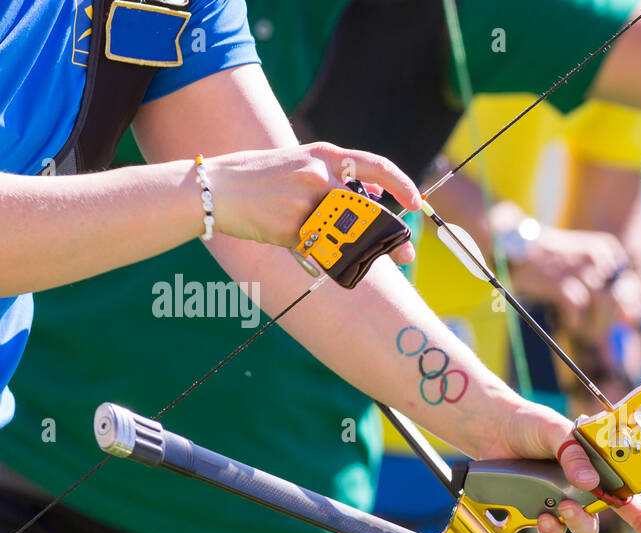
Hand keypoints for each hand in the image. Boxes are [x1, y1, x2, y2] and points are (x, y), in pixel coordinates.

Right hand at [203, 141, 421, 263]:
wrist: (214, 188)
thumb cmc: (260, 177)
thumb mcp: (301, 162)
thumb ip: (337, 175)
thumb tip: (371, 189)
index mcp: (324, 156)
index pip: (376, 166)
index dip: (402, 185)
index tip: (416, 203)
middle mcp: (319, 176)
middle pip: (370, 212)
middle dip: (391, 237)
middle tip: (404, 253)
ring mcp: (306, 203)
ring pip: (349, 236)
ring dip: (359, 252)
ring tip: (362, 258)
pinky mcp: (292, 229)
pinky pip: (321, 252)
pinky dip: (325, 258)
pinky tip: (317, 256)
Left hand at [484, 401, 640, 532]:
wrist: (490, 433)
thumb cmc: (529, 424)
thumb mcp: (555, 429)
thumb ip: (574, 453)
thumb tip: (589, 481)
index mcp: (606, 458)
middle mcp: (594, 482)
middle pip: (633, 511)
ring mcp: (572, 499)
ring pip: (592, 527)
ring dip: (584, 524)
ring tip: (566, 510)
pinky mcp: (548, 511)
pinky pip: (559, 532)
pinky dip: (552, 528)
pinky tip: (542, 514)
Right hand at [497, 215, 640, 335]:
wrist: (518, 249)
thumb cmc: (553, 263)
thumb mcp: (585, 272)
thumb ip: (610, 293)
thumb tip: (632, 319)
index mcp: (606, 249)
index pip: (628, 284)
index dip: (626, 306)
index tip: (621, 321)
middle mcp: (596, 255)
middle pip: (615, 295)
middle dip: (608, 320)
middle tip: (595, 331)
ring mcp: (578, 267)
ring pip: (601, 303)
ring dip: (594, 323)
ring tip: (582, 329)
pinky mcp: (560, 280)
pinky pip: (578, 308)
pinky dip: (576, 320)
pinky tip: (569, 322)